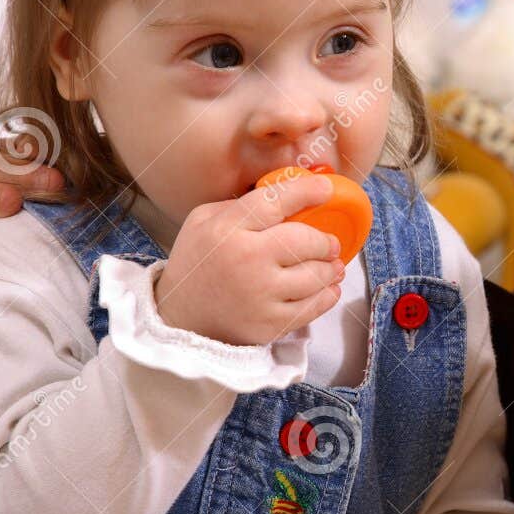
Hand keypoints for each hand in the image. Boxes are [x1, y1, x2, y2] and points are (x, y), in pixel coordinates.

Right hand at [155, 173, 343, 345]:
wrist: (180, 317)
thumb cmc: (197, 264)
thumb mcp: (203, 221)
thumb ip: (242, 205)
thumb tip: (289, 194)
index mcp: (226, 230)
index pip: (274, 202)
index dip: (305, 192)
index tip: (325, 188)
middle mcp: (246, 261)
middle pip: (304, 241)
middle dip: (325, 241)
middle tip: (330, 242)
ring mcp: (260, 295)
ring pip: (315, 276)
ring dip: (331, 269)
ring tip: (333, 264)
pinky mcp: (270, 324)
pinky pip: (313, 307)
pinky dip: (327, 295)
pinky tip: (328, 287)